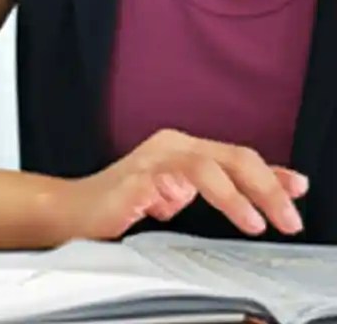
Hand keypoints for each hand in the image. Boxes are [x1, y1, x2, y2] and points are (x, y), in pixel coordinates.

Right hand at [54, 129, 308, 240]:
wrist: (73, 210)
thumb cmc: (125, 202)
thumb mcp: (181, 193)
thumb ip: (220, 188)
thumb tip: (274, 191)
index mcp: (182, 147)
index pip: (238, 156)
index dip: (272, 174)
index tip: (299, 190)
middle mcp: (169, 147)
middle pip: (231, 157)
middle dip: (266, 188)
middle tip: (287, 219)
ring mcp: (148, 163)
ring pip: (203, 168)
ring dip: (234, 198)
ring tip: (253, 224)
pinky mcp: (128, 183)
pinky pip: (159, 184)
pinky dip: (173, 196)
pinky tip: (176, 208)